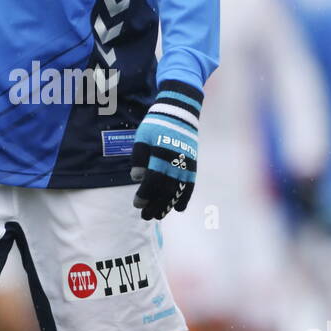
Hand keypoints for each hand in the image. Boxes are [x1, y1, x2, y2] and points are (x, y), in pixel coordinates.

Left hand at [130, 81, 201, 219]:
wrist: (180, 113)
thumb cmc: (156, 125)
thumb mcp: (142, 138)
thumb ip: (139, 158)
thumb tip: (137, 178)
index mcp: (161, 154)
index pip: (153, 180)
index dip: (145, 195)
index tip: (137, 205)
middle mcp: (175, 161)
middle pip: (165, 189)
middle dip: (155, 205)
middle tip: (146, 216)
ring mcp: (186, 164)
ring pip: (178, 190)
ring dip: (168, 205)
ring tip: (159, 215)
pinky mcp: (192, 165)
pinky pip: (190, 185)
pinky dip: (184, 197)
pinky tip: (178, 208)